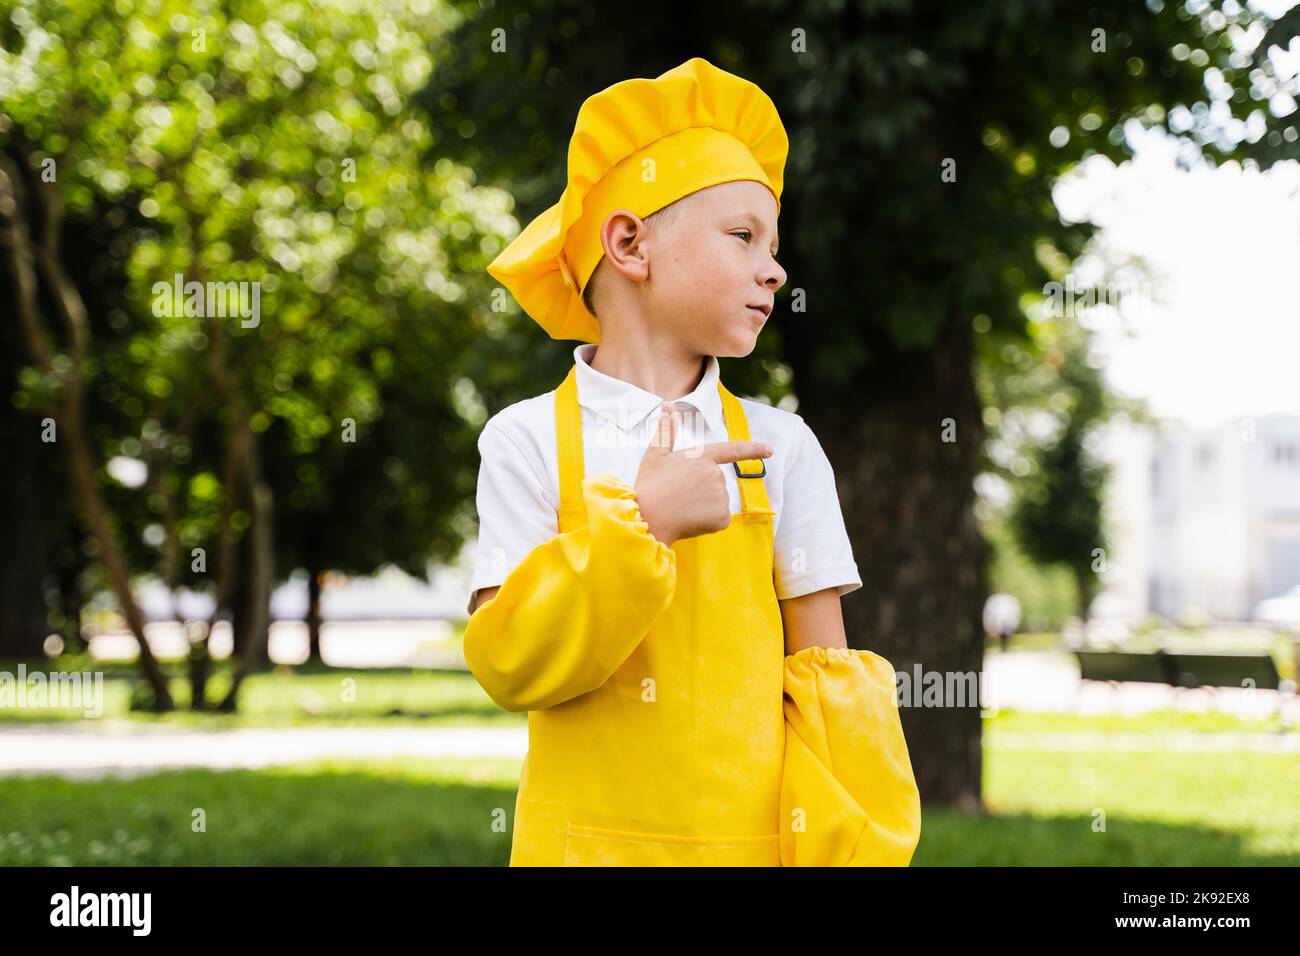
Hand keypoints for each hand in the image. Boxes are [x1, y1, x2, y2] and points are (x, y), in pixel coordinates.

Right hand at [633, 402, 772, 546]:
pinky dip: (706, 523)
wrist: (648, 518)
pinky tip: (689, 521)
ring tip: (680, 508)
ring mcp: (721, 496)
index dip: (753, 450)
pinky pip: (718, 520)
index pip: (732, 450)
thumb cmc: (649, 486)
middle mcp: (716, 475)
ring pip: (716, 502)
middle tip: (677, 495)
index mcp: (702, 457)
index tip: (770, 450)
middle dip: (700, 490)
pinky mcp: (721, 517)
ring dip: (702, 507)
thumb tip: (667, 405)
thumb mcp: (655, 455)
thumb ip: (666, 431)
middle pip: (715, 483)